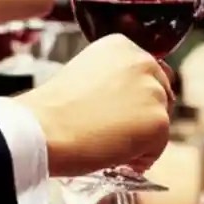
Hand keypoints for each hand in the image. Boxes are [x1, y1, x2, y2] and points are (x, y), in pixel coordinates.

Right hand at [15, 35, 172, 176]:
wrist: (43, 129)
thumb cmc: (53, 109)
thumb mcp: (84, 75)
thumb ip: (111, 80)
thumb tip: (130, 104)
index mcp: (121, 45)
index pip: (147, 74)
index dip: (133, 98)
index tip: (115, 112)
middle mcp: (142, 61)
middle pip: (160, 96)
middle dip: (142, 117)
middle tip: (113, 132)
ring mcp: (153, 91)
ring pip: (159, 122)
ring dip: (140, 138)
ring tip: (108, 144)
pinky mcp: (159, 121)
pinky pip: (158, 147)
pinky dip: (139, 158)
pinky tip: (114, 155)